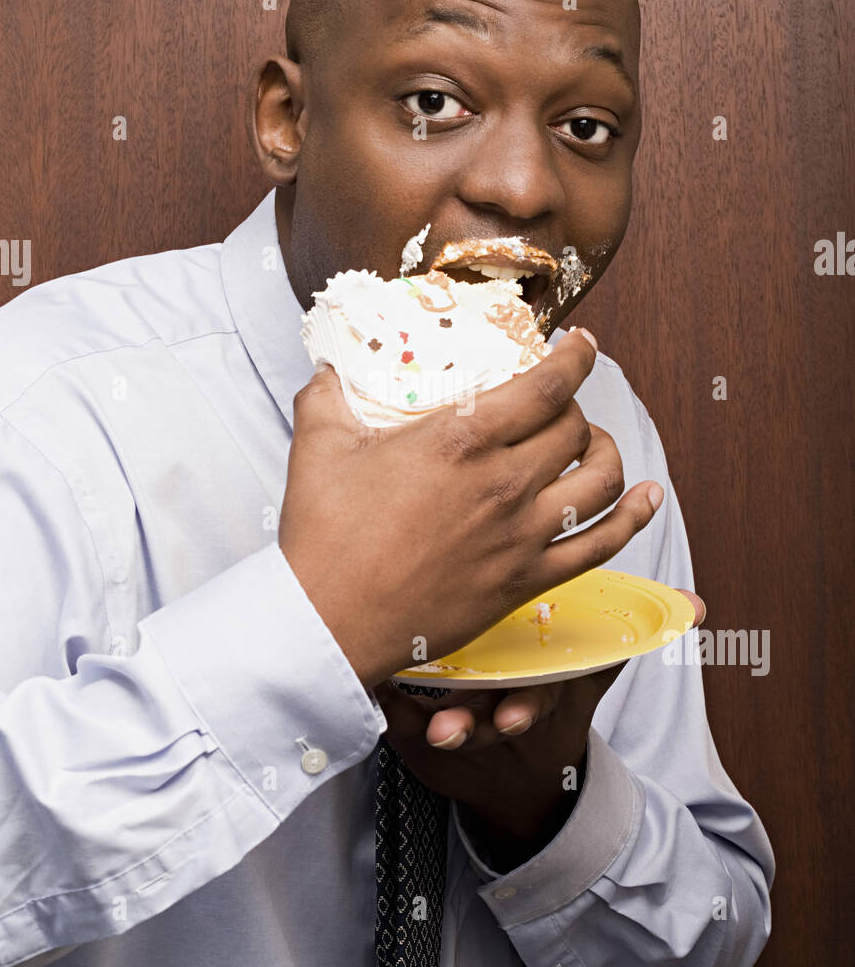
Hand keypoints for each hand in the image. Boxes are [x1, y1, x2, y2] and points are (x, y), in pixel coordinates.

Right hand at [279, 329, 662, 689]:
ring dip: (607, 454)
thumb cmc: (322, 537)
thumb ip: (327, 398)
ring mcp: (520, 535)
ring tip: (595, 446)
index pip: (545, 385)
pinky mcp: (525, 581)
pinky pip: (601, 546)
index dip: (576, 358)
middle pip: (574, 429)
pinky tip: (648, 499)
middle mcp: (502, 483)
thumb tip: (328, 371)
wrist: (329, 622)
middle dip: (576, 408)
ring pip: (599, 480)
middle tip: (559, 406)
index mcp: (461, 439)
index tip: (584, 344)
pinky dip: (633, 518)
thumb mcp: (318, 448)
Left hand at [374, 591, 705, 867]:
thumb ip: (631, 634)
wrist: (523, 785)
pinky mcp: (411, 734)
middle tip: (445, 730)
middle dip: (466, 726)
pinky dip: (383, 711)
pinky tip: (368, 692)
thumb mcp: (591, 674)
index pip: (536, 700)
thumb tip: (693, 603)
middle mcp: (495, 715)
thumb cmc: (548, 704)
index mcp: (538, 696)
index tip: (514, 717)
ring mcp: (454, 727)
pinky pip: (393, 721)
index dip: (525, 710)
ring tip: (407, 728)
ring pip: (436, 727)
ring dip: (420, 729)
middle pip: (481, 720)